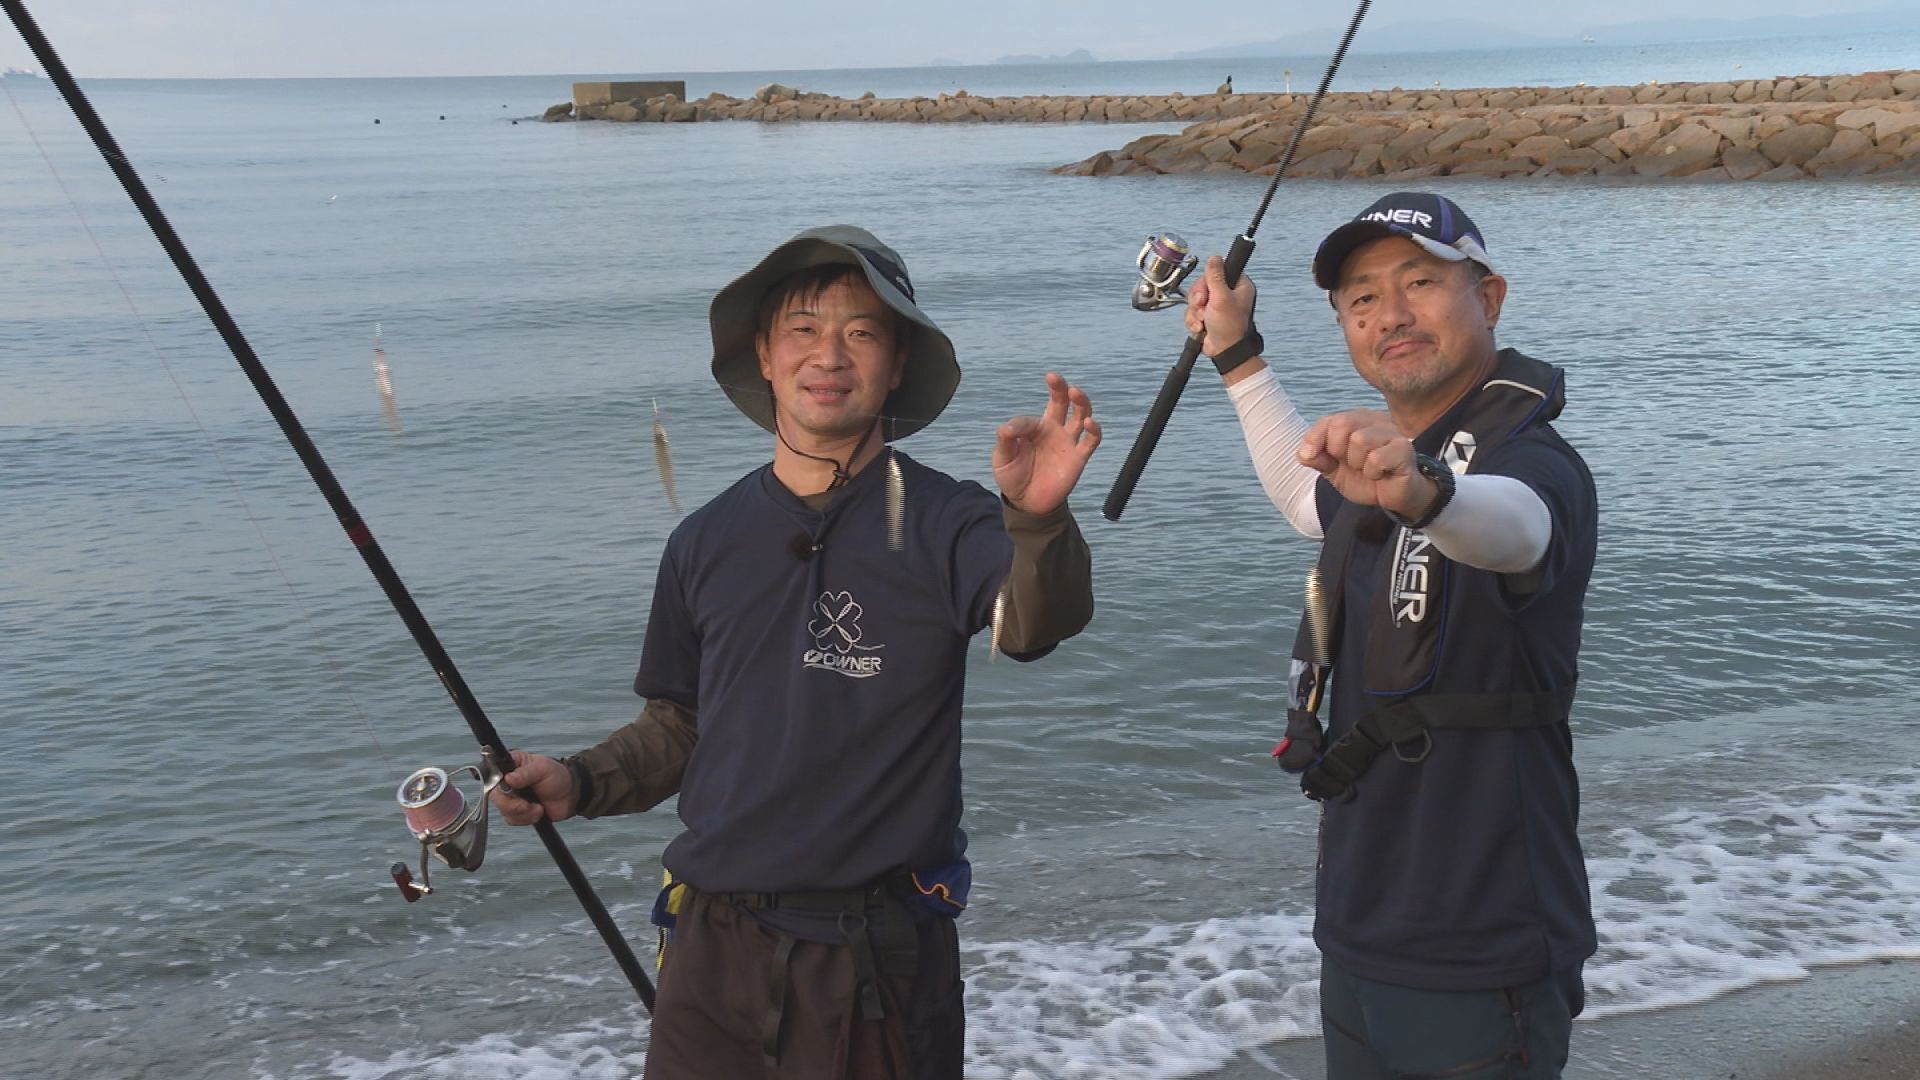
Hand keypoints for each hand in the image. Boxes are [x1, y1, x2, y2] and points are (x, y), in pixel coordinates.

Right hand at [488, 750, 574, 824]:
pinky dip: (527, 818)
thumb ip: (526, 773)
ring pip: (504, 810)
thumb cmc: (558, 776)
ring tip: (538, 807)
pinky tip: (539, 812)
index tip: (510, 787)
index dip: (496, 782)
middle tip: (525, 805)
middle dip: (510, 804)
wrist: (571, 796)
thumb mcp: (544, 769)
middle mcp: (507, 782)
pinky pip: (512, 820)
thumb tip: (508, 778)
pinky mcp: (517, 812)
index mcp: (511, 765)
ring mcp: (511, 798)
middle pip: (495, 795)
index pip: (492, 772)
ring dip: (523, 812)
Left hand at [993, 372, 1101, 513]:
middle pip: (1062, 402)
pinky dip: (1094, 430)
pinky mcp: (1078, 458)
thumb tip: (1005, 427)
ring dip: (1081, 402)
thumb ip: (1005, 442)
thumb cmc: (1013, 476)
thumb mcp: (1003, 459)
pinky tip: (1090, 422)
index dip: (1021, 424)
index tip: (1010, 433)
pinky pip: (1091, 441)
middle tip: (1055, 378)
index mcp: (1035, 428)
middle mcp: (1054, 430)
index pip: (1030, 418)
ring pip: (1080, 415)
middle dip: (1060, 388)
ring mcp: (1068, 442)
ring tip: (1075, 391)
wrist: (1027, 502)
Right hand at [1183, 255, 1258, 358]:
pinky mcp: (1207, 315)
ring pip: (1196, 298)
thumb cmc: (1229, 327)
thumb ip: (1216, 276)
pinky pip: (1193, 310)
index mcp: (1238, 285)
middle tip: (1203, 307)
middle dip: (1199, 298)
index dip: (1208, 280)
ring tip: (1203, 320)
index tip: (1206, 291)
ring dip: (1195, 311)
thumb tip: (1214, 257)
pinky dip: (1194, 319)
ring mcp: (1217, 304)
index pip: (1218, 270)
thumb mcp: (1221, 298)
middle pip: (1203, 284)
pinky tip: (1201, 327)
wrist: (1225, 351)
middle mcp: (1229, 293)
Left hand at [1297, 410, 1439, 520]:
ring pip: (1360, 440)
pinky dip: (1373, 472)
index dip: (1315, 439)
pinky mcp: (1404, 449)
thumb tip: (1303, 453)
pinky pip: (1377, 458)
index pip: (1329, 420)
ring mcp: (1392, 432)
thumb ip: (1318, 458)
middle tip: (1352, 465)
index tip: (1312, 457)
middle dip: (1339, 452)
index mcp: (1357, 421)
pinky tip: (1381, 474)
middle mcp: (1375, 421)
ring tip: (1369, 470)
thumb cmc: (1367, 479)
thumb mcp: (1335, 470)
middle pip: (1342, 425)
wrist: (1395, 499)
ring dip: (1359, 464)